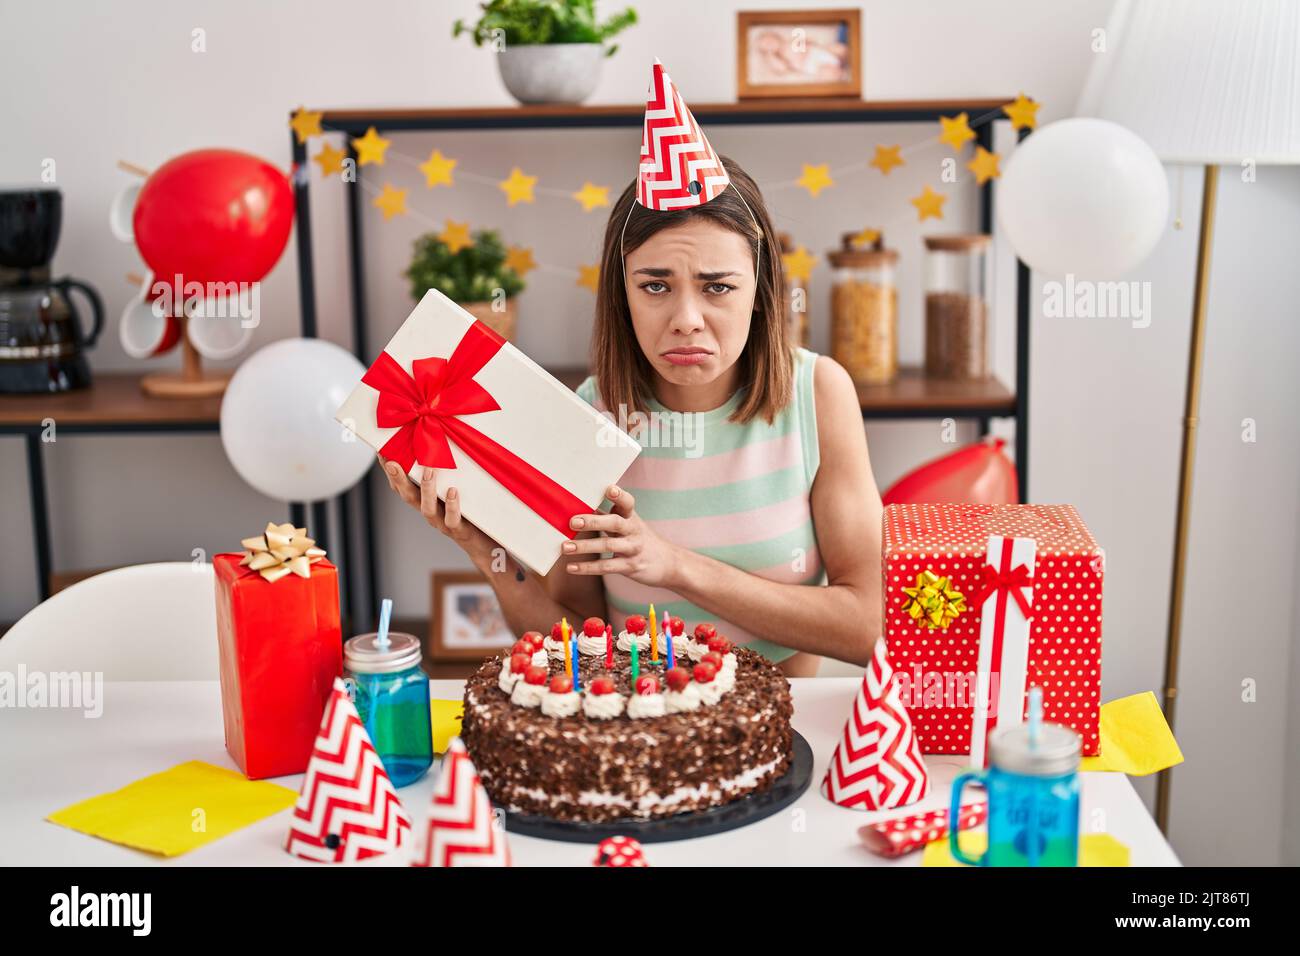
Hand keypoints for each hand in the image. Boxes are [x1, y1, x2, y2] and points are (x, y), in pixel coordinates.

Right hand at [377, 455, 496, 563]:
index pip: (402, 486)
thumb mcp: (458, 489)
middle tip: (391, 461)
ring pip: (428, 509)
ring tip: (429, 470)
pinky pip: (452, 520)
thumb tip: (444, 441)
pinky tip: (453, 492)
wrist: (487, 545)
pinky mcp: (459, 531)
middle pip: (408, 496)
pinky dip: (452, 506)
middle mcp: (431, 512)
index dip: (391, 471)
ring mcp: (443, 522)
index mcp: (426, 501)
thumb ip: (449, 472)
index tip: (382, 451)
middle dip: (398, 479)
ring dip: (426, 489)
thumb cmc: (472, 514)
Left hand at [561, 485, 680, 588]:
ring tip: (565, 547)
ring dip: (585, 546)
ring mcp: (633, 548)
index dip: (619, 496)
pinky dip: (588, 568)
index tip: (609, 489)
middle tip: (573, 521)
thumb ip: (607, 517)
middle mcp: (634, 530)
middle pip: (615, 522)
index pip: (627, 503)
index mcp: (632, 516)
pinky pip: (607, 567)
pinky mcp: (631, 566)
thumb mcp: (628, 524)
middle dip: (594, 522)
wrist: (669, 563)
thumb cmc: (639, 539)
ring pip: (608, 545)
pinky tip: (571, 567)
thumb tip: (578, 509)